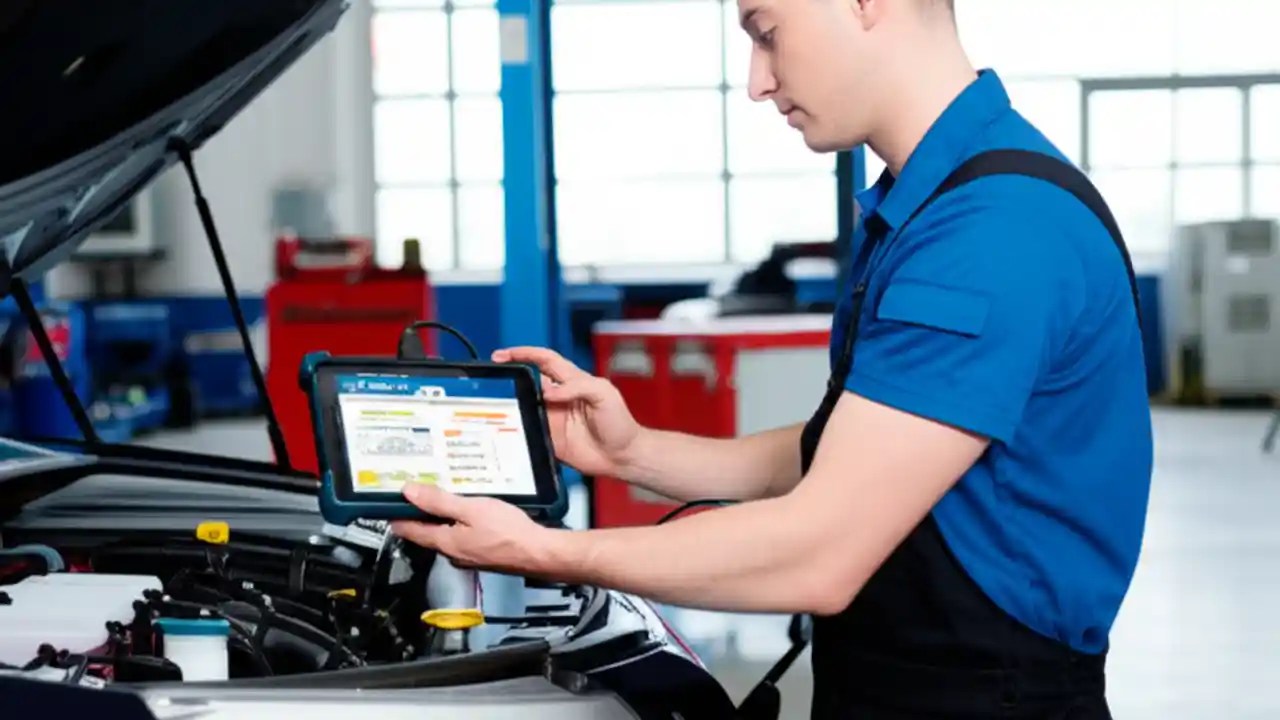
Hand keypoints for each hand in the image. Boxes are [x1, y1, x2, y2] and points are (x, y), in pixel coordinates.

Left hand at [390, 483, 560, 575]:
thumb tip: (408, 492)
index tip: (387, 499)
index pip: (409, 529)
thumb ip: (439, 501)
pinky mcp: (482, 554)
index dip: (396, 514)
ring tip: (441, 495)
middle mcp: (451, 553)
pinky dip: (457, 522)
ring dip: (440, 517)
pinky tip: (467, 510)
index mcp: (444, 542)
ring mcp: (467, 556)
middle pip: (426, 532)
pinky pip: (461, 536)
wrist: (538, 553)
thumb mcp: (470, 509)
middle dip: (419, 513)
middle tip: (415, 490)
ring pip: (445, 534)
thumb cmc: (506, 531)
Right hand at [492, 346, 642, 477]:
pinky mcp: (549, 438)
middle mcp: (558, 398)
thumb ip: (578, 387)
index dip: (524, 354)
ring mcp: (552, 418)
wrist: (623, 455)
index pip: (544, 360)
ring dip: (510, 403)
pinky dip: (517, 429)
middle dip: (510, 376)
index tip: (504, 354)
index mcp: (572, 381)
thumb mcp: (604, 394)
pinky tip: (507, 428)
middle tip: (492, 377)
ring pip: (524, 406)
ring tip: (496, 401)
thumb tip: (549, 393)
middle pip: (528, 381)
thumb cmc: (619, 422)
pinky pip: (528, 431)